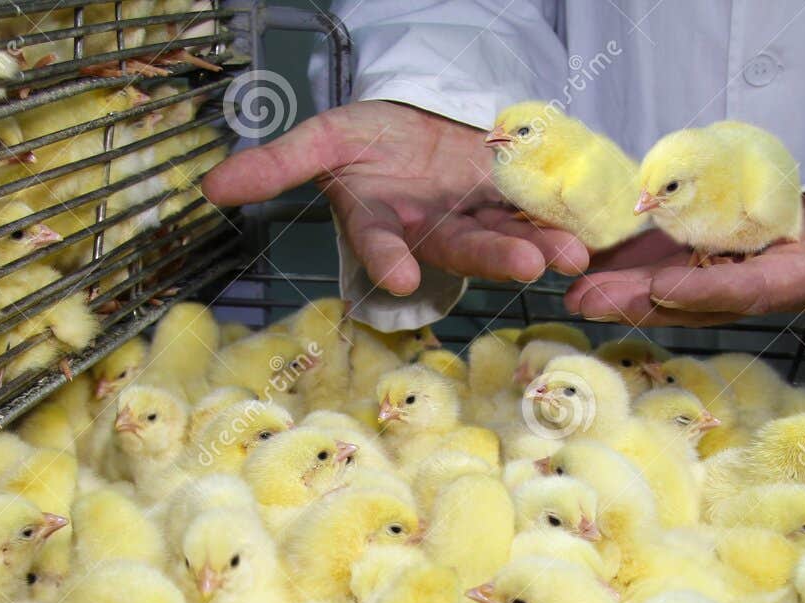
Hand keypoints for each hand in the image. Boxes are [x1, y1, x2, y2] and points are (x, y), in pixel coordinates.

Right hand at [202, 101, 589, 295]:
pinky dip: (565, 217)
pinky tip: (594, 227)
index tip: (398, 276)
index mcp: (383, 221)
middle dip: (493, 259)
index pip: (380, 241)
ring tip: (571, 255)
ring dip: (540, 246)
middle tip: (525, 268)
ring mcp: (475, 217)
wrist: (414, 124)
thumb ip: (277, 164)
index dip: (388, 258)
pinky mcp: (510, 199)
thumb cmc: (366, 138)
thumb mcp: (323, 140)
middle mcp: (431, 230)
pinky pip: (539, 210)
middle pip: (461, 248)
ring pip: (508, 236)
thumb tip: (210, 186)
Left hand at [563, 179, 804, 325]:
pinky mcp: (715, 247)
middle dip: (637, 298)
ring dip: (617, 280)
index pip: (754, 289)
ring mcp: (732, 267)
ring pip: (667, 276)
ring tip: (563, 280)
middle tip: (583, 298)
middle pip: (691, 294)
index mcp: (804, 278)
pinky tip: (579, 251)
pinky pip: (665, 252)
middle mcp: (757, 283)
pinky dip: (625, 253)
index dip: (711, 290)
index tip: (667, 288)